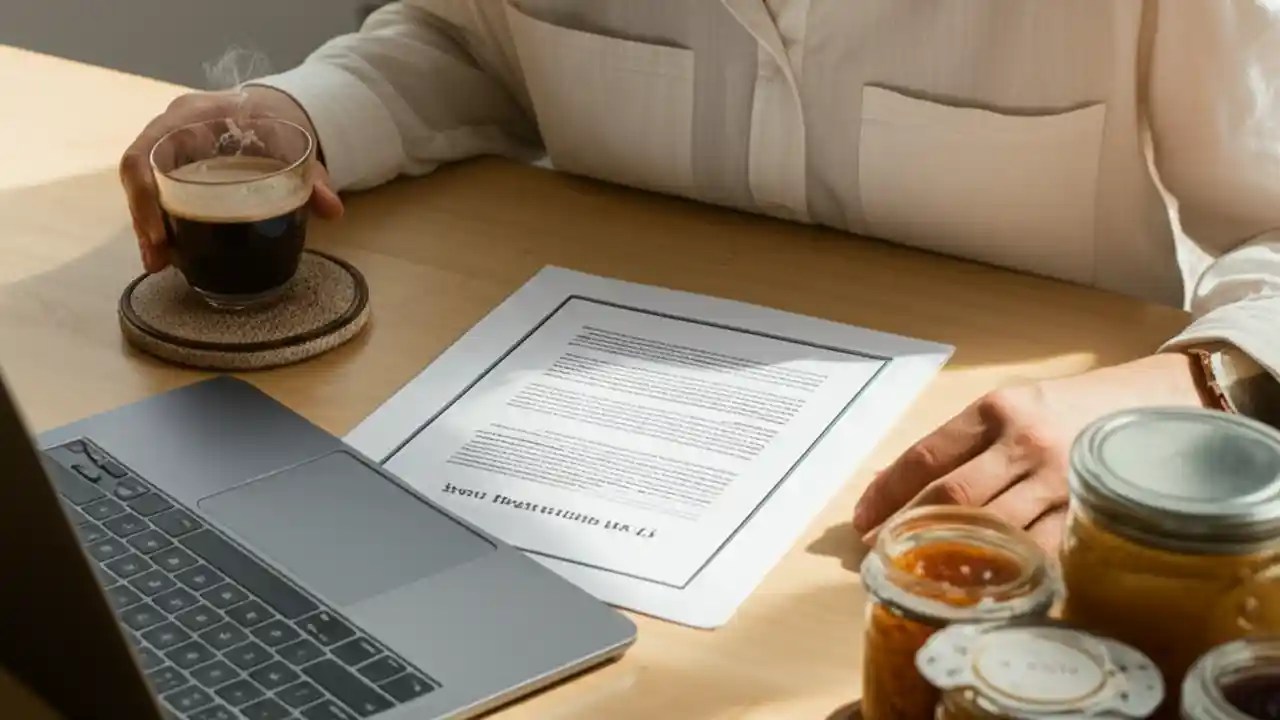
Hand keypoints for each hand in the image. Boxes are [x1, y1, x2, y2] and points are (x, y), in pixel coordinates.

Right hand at [119, 87, 343, 272]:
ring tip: (160, 264)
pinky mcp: (175, 166)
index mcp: (194, 116)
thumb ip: (314, 176)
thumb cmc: (276, 122)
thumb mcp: (296, 144)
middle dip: (144, 220)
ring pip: (145, 187)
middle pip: (140, 173)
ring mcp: (170, 146)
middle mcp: (172, 128)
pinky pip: (158, 193)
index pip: (148, 150)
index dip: (144, 193)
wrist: (271, 108)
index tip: (159, 233)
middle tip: (158, 261)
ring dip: (149, 228)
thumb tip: (333, 210)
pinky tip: (171, 254)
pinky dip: (162, 223)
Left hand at [852, 353, 1212, 550]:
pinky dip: (1005, 572)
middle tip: (880, 551)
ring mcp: (1059, 482)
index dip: (887, 493)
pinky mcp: (1087, 514)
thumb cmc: (1061, 411)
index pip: (925, 457)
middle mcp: (1024, 444)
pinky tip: (979, 585)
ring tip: (918, 572)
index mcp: (995, 412)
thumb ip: (954, 443)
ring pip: (992, 529)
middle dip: (908, 528)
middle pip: (952, 496)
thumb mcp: (1005, 408)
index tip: (861, 520)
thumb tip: (889, 482)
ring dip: (948, 556)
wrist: (1150, 404)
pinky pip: (1039, 552)